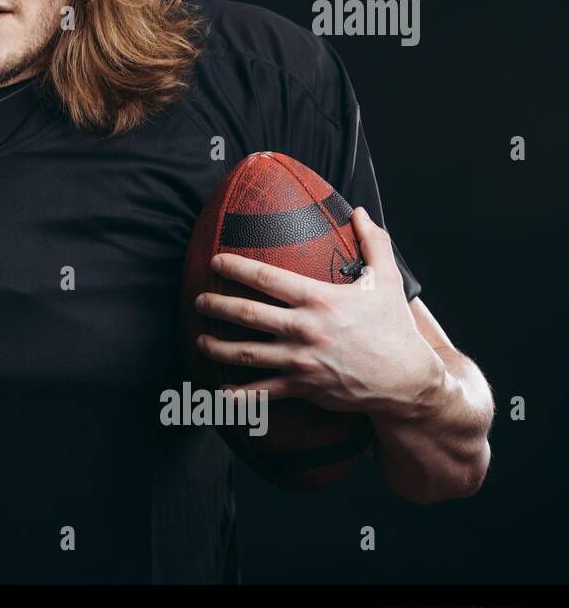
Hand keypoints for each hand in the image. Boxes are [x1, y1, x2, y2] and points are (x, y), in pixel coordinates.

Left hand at [193, 207, 444, 419]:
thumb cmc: (394, 328)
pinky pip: (263, 393)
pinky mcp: (304, 387)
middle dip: (216, 306)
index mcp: (320, 300)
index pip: (267, 278)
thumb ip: (373, 243)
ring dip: (218, 348)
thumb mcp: (388, 282)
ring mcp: (302, 361)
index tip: (215, 261)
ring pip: (247, 354)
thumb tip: (362, 212)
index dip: (236, 268)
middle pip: (247, 314)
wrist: (408, 381)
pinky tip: (220, 391)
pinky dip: (239, 395)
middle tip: (198, 301)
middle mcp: (305, 329)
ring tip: (201, 341)